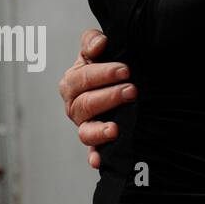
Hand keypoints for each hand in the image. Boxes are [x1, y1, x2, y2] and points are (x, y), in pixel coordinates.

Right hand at [58, 28, 135, 168]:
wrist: (117, 80)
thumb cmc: (105, 63)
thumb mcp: (96, 49)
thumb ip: (92, 42)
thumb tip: (99, 43)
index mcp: (73, 82)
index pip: (82, 78)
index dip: (103, 74)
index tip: (125, 70)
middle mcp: (75, 105)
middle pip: (85, 104)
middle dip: (108, 97)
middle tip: (131, 91)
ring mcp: (85, 124)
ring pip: (85, 131)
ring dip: (99, 130)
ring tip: (116, 128)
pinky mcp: (96, 141)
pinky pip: (93, 152)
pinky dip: (95, 157)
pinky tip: (99, 161)